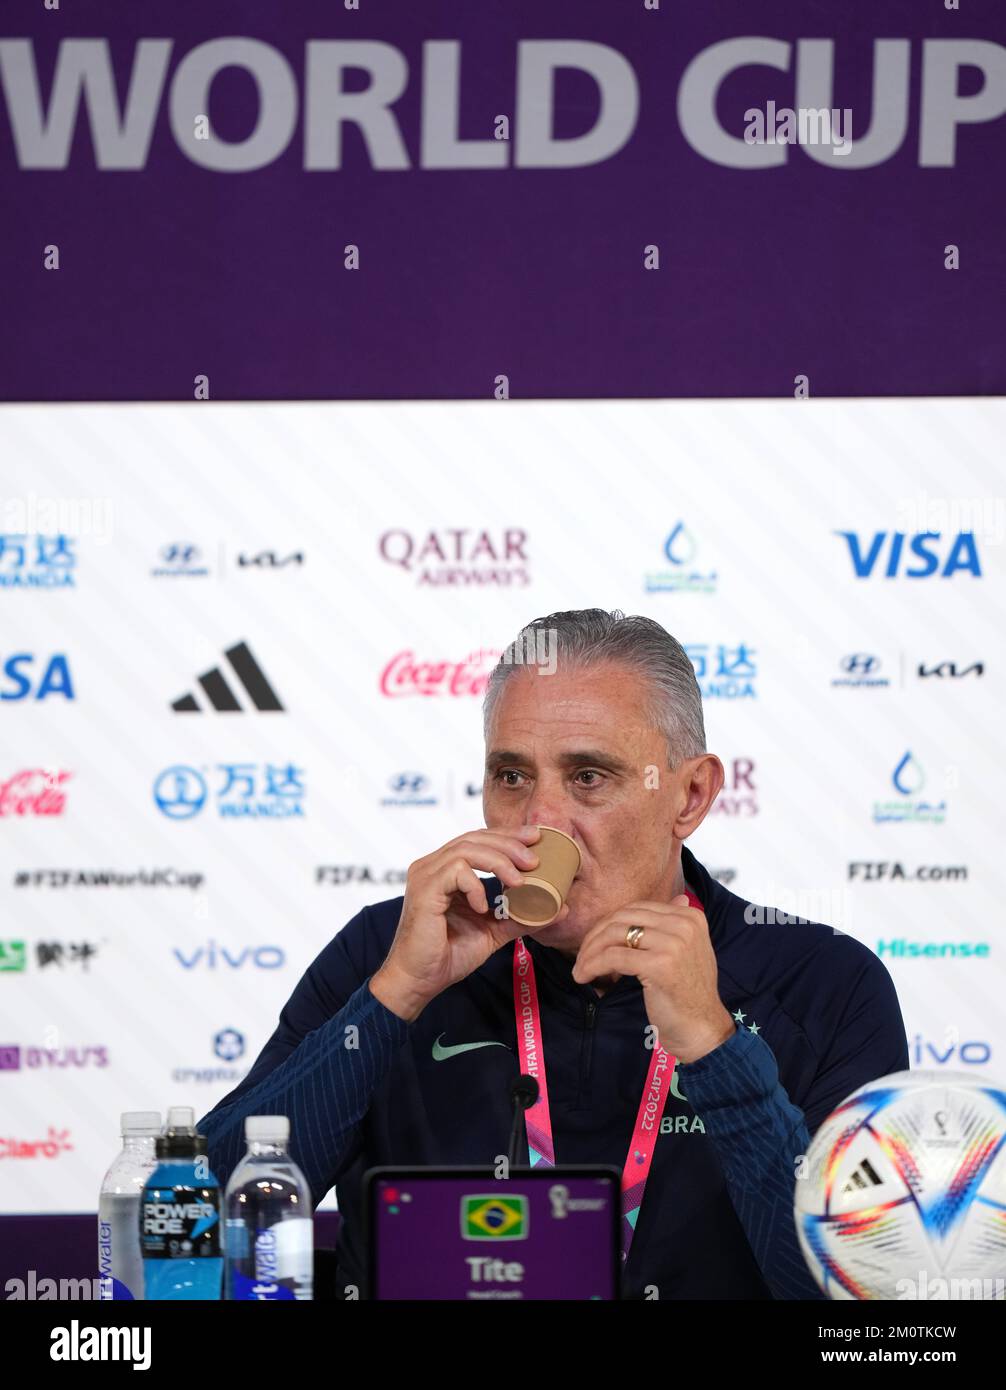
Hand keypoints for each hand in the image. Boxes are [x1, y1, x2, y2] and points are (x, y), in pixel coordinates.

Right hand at [369, 826, 567, 1020]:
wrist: (420, 981)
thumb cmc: (449, 955)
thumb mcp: (494, 931)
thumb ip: (522, 916)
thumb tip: (561, 908)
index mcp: (446, 870)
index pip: (479, 840)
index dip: (508, 835)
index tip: (536, 838)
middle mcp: (433, 866)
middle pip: (474, 837)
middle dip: (509, 843)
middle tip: (534, 859)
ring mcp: (425, 875)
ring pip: (467, 848)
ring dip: (499, 860)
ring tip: (520, 880)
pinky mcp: (424, 889)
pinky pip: (456, 871)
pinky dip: (476, 886)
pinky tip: (483, 907)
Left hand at [571, 894, 734, 1063]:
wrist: (702, 1029)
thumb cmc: (690, 994)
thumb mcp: (690, 951)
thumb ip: (679, 925)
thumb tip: (678, 897)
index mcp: (691, 917)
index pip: (637, 909)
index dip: (609, 924)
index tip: (594, 942)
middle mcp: (684, 924)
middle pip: (623, 918)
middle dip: (595, 936)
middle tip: (582, 956)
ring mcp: (673, 943)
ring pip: (614, 935)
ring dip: (590, 952)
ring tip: (580, 968)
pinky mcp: (659, 964)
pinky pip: (613, 957)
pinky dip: (593, 966)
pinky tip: (584, 977)